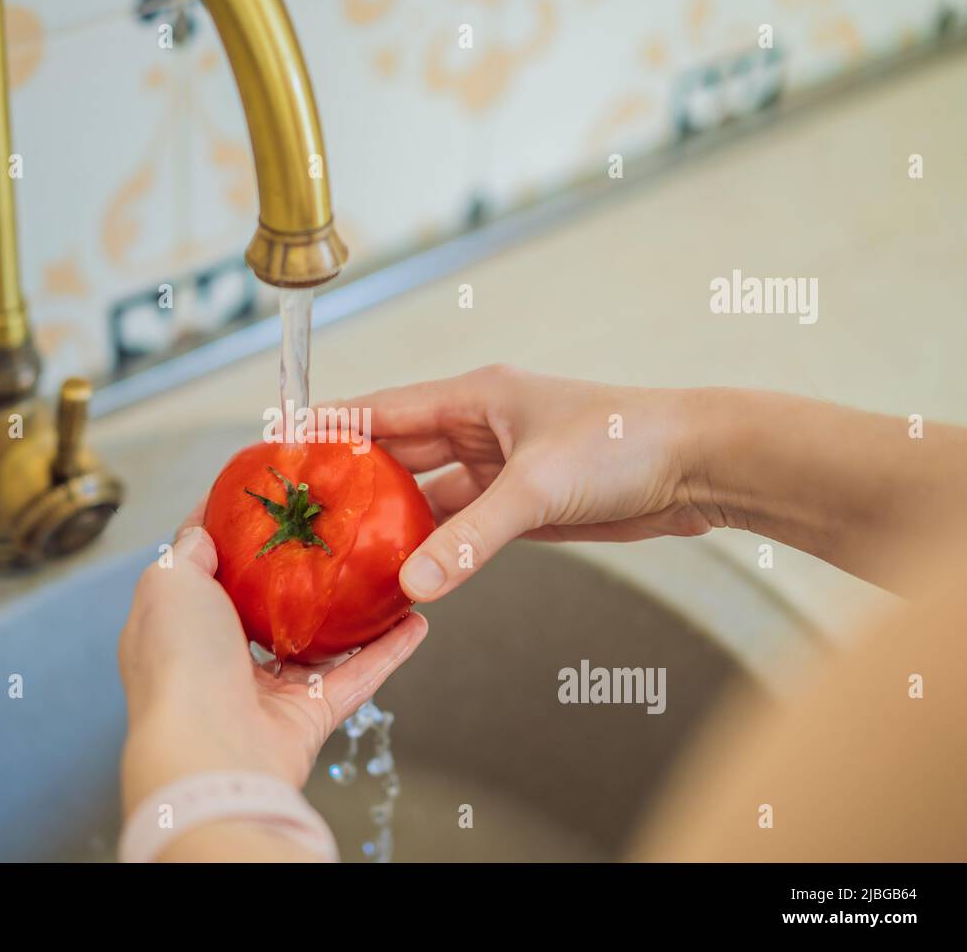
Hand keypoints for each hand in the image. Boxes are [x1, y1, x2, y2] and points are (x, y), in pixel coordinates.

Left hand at [118, 498, 428, 816]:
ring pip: (318, 644)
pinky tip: (414, 620)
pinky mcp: (309, 717)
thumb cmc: (180, 662)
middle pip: (267, 609)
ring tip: (379, 575)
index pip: (206, 575)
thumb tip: (204, 533)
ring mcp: (266, 693)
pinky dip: (388, 650)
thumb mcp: (170, 584)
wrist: (210, 752)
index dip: (231, 536)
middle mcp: (220, 662)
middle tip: (331, 534)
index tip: (263, 500)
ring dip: (351, 613)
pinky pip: (357, 676)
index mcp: (180, 630)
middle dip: (297, 575)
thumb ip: (187, 553)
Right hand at [334, 364, 709, 600]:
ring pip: (428, 496)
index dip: (332, 424)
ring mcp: (499, 469)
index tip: (283, 441)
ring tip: (343, 548)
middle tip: (303, 509)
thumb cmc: (624, 444)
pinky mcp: (521, 507)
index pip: (382, 409)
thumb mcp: (537, 487)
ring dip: (393, 520)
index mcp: (475, 397)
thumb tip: (414, 583)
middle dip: (352, 479)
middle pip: (397, 454)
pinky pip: (462, 527)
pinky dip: (436, 547)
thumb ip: (472, 537)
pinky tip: (407, 570)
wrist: (698, 466)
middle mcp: (479, 428)